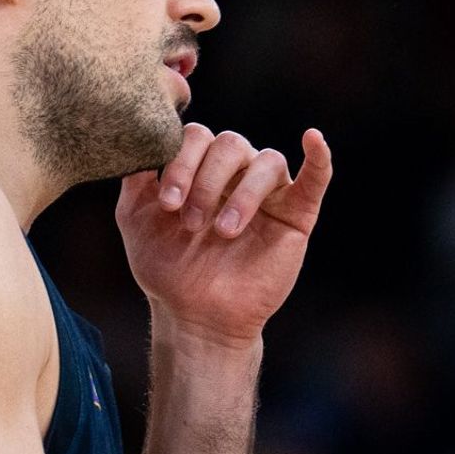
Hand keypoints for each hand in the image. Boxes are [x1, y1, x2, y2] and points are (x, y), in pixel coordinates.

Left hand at [117, 126, 334, 352]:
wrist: (196, 316)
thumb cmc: (167, 268)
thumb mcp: (136, 218)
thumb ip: (135, 176)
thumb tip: (139, 136)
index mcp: (200, 167)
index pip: (195, 137)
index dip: (180, 163)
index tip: (167, 204)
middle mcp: (235, 172)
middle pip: (230, 143)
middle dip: (206, 181)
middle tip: (191, 223)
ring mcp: (267, 192)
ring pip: (265, 160)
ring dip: (242, 194)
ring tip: (223, 232)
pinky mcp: (296, 215)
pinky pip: (316, 178)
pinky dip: (319, 158)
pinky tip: (313, 139)